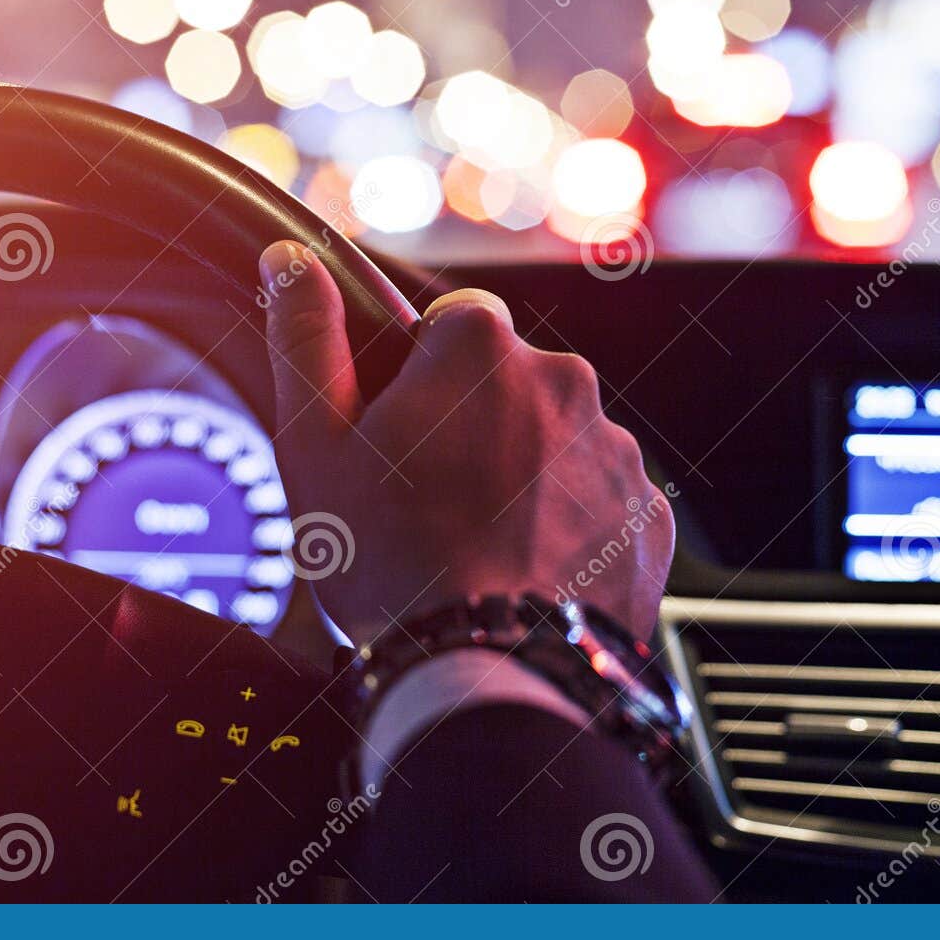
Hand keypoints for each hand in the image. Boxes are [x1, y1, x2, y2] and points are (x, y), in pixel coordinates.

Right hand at [257, 240, 672, 645]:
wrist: (488, 675)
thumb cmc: (393, 563)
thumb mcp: (317, 445)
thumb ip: (306, 338)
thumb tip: (292, 264)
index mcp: (482, 349)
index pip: (454, 320)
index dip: (422, 372)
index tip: (405, 427)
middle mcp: (565, 382)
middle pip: (511, 383)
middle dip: (476, 425)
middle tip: (431, 501)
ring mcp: (615, 452)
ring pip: (558, 444)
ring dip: (526, 477)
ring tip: (478, 548)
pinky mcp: (648, 518)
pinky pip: (601, 504)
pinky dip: (571, 529)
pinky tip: (526, 574)